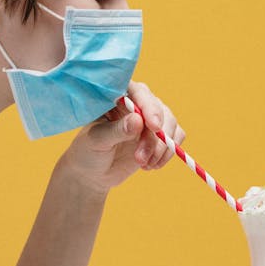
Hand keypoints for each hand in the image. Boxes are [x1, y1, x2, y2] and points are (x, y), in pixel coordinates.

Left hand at [59, 81, 184, 193]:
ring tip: (143, 164)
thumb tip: (138, 120)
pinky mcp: (159, 135)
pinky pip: (176, 136)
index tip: (153, 126)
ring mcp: (149, 119)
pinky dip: (167, 153)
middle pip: (158, 109)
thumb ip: (116, 130)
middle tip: (140, 158)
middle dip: (154, 137)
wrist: (92, 173)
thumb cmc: (88, 152)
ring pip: (170, 124)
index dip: (148, 106)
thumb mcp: (97, 141)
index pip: (138, 92)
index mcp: (117, 97)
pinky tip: (150, 165)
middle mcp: (136, 103)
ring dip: (161, 148)